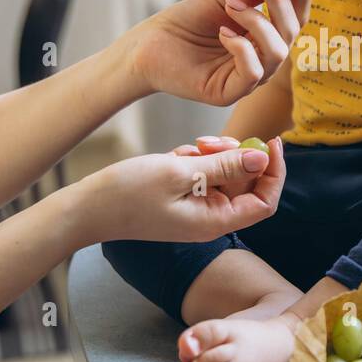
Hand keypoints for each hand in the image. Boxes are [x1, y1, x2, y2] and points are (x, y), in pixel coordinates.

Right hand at [78, 136, 284, 242]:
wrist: (88, 207)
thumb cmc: (128, 194)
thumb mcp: (181, 173)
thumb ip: (224, 166)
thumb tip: (262, 157)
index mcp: (216, 221)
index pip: (265, 200)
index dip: (274, 170)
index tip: (270, 140)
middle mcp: (210, 218)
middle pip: (246, 183)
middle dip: (236, 156)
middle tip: (211, 141)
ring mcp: (195, 208)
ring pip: (224, 174)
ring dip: (213, 155)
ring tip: (192, 147)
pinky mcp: (181, 197)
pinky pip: (202, 174)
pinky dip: (195, 160)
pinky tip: (176, 155)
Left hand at [126, 0, 311, 106]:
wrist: (147, 45)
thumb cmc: (185, 22)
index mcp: (264, 37)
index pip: (295, 18)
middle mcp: (262, 59)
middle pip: (292, 32)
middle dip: (279, 1)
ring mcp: (249, 80)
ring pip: (277, 52)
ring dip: (256, 22)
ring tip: (229, 7)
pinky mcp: (230, 93)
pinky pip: (253, 72)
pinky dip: (241, 47)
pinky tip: (222, 33)